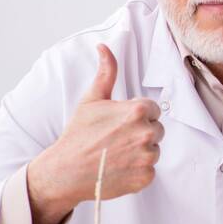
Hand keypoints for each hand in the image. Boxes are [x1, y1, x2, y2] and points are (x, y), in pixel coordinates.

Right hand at [26, 43, 163, 223]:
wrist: (65, 171)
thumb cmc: (78, 134)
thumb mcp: (92, 99)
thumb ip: (106, 73)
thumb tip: (104, 46)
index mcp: (138, 110)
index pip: (153, 110)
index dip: (136, 117)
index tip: (118, 124)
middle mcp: (147, 132)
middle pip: (157, 130)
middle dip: (140, 133)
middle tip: (115, 140)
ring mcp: (147, 156)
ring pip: (154, 151)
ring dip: (139, 153)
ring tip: (115, 154)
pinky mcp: (146, 177)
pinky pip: (149, 171)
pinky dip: (137, 171)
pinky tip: (118, 168)